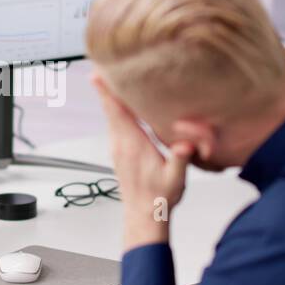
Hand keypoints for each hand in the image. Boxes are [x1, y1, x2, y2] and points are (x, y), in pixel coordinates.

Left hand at [92, 74, 193, 248]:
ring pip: (111, 117)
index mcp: (133, 145)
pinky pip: (114, 125)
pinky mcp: (120, 153)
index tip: (98, 75)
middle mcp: (121, 144)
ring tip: (107, 80)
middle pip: (110, 110)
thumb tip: (186, 145)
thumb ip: (180, 160)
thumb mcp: (175, 179)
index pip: (118, 112)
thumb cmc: (159, 199)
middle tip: (98, 67)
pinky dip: (114, 111)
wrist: (144, 217)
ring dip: (109, 99)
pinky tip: (119, 107)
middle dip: (105, 88)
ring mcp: (118, 149)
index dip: (108, 92)